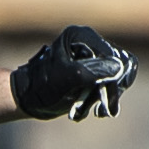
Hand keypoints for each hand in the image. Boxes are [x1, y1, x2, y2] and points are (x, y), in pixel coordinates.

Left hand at [11, 26, 136, 121]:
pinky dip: (105, 98)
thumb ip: (90, 71)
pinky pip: (113, 84)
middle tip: (102, 110)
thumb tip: (118, 68)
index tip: (104, 98)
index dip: (112, 77)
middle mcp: (91, 43)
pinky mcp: (97, 72)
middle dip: (111, 89)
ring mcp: (95, 58)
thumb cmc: (40, 86)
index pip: (111, 55)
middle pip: (120, 64)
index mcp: (81, 36)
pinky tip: (94, 110)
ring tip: (97, 112)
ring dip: (108, 97)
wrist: (28, 100)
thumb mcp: (64, 78)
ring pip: (119, 76)